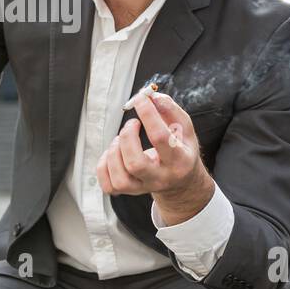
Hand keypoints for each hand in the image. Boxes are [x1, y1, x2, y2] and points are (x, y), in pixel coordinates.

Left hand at [96, 91, 213, 222]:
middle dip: (127, 137)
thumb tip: (151, 97)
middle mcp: (161, 178)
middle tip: (132, 124)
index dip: (148, 114)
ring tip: (123, 139)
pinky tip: (115, 153)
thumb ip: (170, 110)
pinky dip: (104, 164)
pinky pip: (107, 184)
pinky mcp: (128, 191)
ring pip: (119, 177)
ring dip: (115, 150)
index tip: (141, 99)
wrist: (181, 182)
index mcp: (179, 160)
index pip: (160, 138)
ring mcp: (143, 188)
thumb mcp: (185, 129)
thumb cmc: (181, 150)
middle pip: (135, 164)